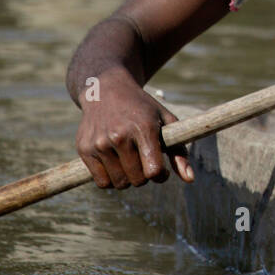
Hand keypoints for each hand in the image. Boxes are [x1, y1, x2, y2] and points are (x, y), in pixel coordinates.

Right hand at [75, 67, 191, 188]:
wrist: (106, 90)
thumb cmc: (143, 109)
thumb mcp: (166, 121)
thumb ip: (179, 151)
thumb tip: (190, 179)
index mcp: (143, 128)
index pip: (153, 171)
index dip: (161, 176)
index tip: (161, 170)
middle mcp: (119, 136)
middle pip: (137, 180)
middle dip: (145, 177)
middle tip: (144, 163)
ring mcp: (99, 143)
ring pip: (119, 183)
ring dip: (128, 179)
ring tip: (130, 162)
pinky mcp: (84, 149)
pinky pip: (101, 182)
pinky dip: (111, 179)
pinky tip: (116, 164)